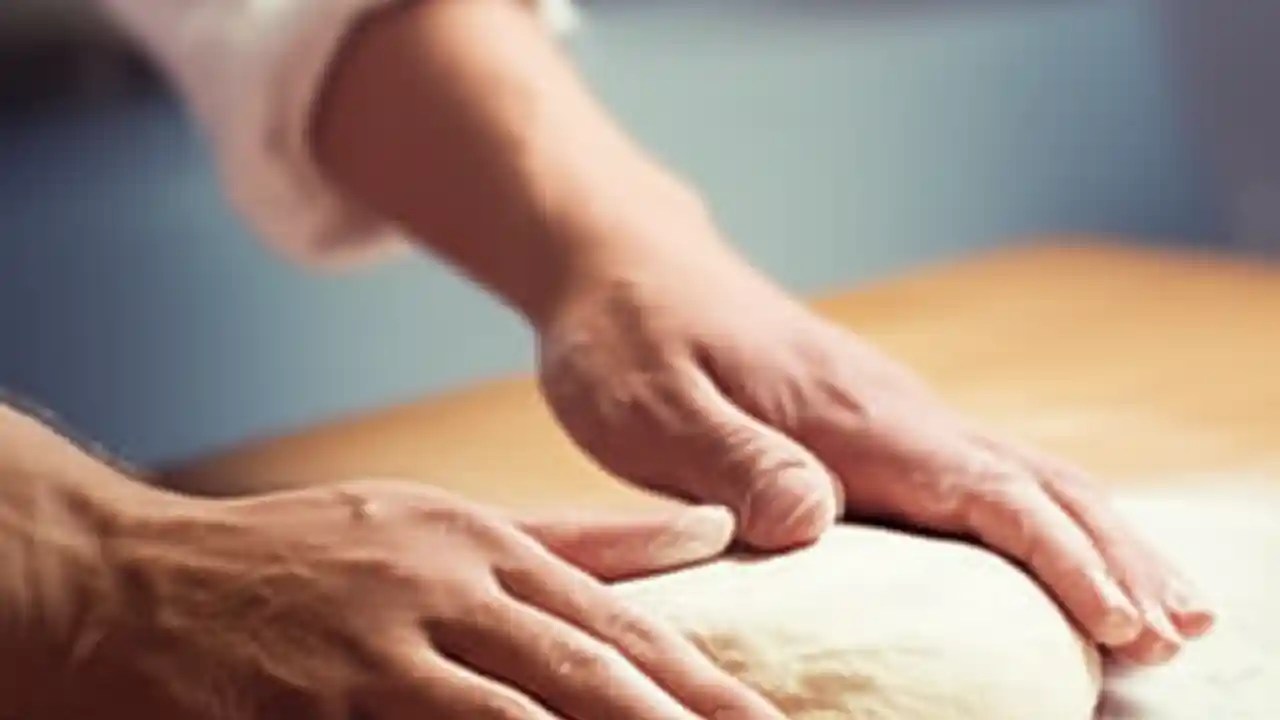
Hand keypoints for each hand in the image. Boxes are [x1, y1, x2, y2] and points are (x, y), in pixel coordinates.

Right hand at [49, 481, 781, 719]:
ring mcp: (378, 653)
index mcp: (480, 545)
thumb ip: (574, 539)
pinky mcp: (319, 707)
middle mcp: (442, 591)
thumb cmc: (306, 556)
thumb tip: (703, 532)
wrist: (140, 581)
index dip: (698, 681)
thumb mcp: (439, 525)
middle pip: (587, 671)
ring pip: (517, 717)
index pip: (615, 621)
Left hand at [536, 221, 1214, 665]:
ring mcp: (889, 414)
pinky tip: (1060, 557)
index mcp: (851, 415)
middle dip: (1113, 556)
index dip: (1058, 560)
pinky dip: (1043, 522)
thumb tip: (815, 524)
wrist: (625, 264)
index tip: (1117, 623)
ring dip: (1097, 539)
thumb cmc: (628, 338)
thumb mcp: (651, 409)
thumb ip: (734, 464)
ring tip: (1159, 608)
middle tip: (1179, 632)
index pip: (982, 490)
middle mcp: (891, 411)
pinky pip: (982, 475)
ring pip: (1022, 475)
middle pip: (1035, 481)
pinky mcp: (872, 425)